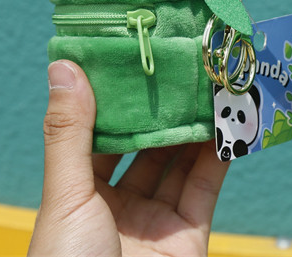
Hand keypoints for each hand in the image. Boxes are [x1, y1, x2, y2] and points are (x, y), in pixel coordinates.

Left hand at [28, 60, 228, 256]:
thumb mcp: (66, 195)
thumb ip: (70, 133)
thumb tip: (63, 66)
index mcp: (78, 195)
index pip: (99, 135)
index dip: (116, 97)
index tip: (133, 58)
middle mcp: (118, 204)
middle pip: (146, 146)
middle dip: (163, 109)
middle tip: (183, 65)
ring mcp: (156, 219)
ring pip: (179, 162)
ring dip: (196, 126)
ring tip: (212, 84)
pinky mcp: (190, 233)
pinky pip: (206, 186)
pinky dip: (219, 155)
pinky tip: (228, 123)